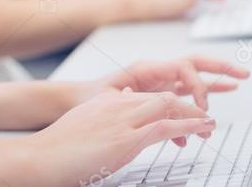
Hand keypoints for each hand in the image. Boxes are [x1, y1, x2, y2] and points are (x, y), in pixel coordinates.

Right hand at [24, 88, 215, 186]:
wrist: (42, 156)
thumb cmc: (58, 147)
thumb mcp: (84, 124)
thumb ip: (104, 116)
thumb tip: (119, 112)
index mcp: (108, 102)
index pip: (147, 95)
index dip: (169, 104)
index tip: (181, 114)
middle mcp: (118, 104)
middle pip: (163, 95)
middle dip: (188, 104)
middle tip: (204, 118)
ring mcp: (122, 120)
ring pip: (169, 105)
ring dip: (194, 114)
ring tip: (209, 124)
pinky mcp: (126, 139)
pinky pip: (165, 126)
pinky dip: (188, 125)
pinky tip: (201, 129)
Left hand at [75, 56, 249, 111]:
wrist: (76, 101)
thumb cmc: (89, 97)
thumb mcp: (108, 98)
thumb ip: (130, 99)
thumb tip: (153, 105)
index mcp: (146, 69)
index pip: (183, 68)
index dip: (198, 85)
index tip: (201, 107)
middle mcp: (156, 72)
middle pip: (195, 64)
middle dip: (220, 67)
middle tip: (242, 73)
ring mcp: (159, 82)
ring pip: (194, 79)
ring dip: (216, 81)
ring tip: (239, 82)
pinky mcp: (158, 93)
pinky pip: (186, 94)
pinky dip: (202, 97)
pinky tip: (218, 98)